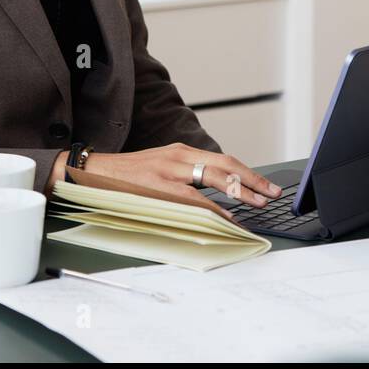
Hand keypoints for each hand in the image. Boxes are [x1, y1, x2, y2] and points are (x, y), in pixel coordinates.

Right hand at [83, 143, 281, 219]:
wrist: (95, 173)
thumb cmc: (129, 177)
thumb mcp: (162, 168)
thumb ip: (187, 176)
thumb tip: (217, 193)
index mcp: (182, 152)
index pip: (224, 160)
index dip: (248, 173)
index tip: (266, 186)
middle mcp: (179, 157)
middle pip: (225, 165)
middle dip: (253, 180)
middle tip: (272, 194)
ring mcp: (169, 171)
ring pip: (213, 178)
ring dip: (240, 192)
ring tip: (258, 204)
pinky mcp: (158, 187)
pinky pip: (193, 198)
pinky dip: (213, 207)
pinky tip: (226, 216)